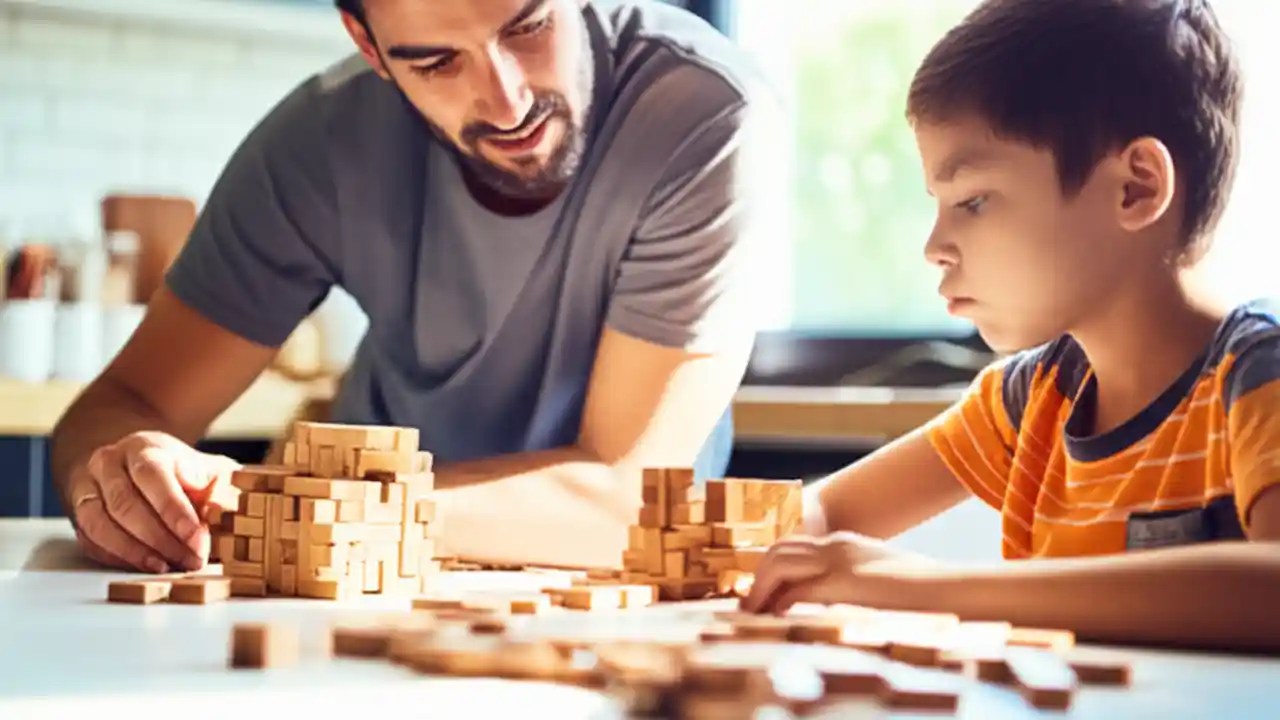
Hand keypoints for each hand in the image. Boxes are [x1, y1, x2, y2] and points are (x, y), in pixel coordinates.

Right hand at [67, 431, 240, 573]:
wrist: (136, 462)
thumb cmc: (182, 471)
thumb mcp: (208, 470)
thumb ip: (219, 489)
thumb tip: (221, 511)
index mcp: (144, 447)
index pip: (153, 475)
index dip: (174, 510)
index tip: (196, 539)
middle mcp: (109, 463)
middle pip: (125, 504)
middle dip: (161, 539)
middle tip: (190, 560)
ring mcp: (87, 487)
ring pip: (101, 525)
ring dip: (136, 553)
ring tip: (167, 567)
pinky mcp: (79, 513)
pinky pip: (91, 540)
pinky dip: (118, 558)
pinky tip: (145, 565)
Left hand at [740, 531, 940, 614]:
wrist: (949, 590)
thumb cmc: (925, 591)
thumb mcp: (884, 579)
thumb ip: (858, 584)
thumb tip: (847, 600)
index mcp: (844, 544)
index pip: (793, 548)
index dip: (771, 571)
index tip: (760, 595)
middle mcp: (835, 546)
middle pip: (778, 551)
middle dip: (757, 579)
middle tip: (746, 607)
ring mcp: (838, 561)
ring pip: (777, 565)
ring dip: (759, 590)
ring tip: (750, 616)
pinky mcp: (843, 583)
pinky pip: (795, 592)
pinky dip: (777, 606)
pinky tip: (773, 623)